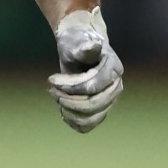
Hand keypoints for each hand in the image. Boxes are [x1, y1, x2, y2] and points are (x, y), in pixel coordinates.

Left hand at [48, 7, 122, 132]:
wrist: (78, 47)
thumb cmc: (76, 42)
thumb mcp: (76, 41)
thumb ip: (84, 47)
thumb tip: (93, 46)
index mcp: (114, 68)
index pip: (93, 86)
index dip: (71, 87)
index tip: (51, 79)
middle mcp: (115, 87)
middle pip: (94, 104)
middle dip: (69, 100)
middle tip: (51, 90)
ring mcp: (109, 100)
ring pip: (92, 118)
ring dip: (70, 112)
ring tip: (56, 98)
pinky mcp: (100, 110)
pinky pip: (88, 125)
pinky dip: (74, 122)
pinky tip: (62, 111)